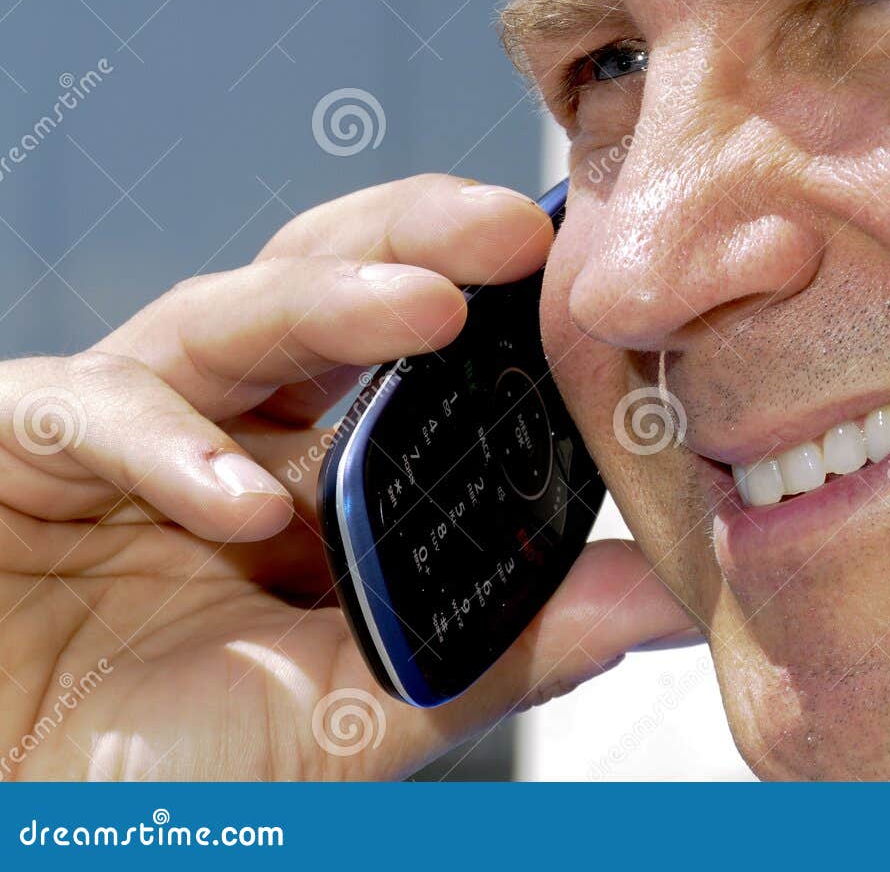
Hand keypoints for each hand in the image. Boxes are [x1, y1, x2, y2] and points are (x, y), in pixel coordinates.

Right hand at [0, 174, 696, 779]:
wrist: (24, 814)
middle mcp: (234, 417)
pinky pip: (93, 410)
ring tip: (428, 309)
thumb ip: (514, 646)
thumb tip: (673, 598)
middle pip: (329, 277)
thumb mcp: (372, 707)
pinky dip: (169, 447)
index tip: (593, 276)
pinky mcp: (21, 439)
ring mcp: (131, 422)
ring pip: (229, 312)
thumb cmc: (179, 763)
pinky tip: (240, 502)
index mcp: (322, 460)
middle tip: (519, 227)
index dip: (495, 298)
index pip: (415, 343)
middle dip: (421, 236)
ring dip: (327, 304)